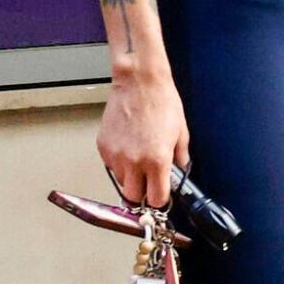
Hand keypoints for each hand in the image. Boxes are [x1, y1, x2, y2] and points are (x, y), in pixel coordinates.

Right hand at [97, 74, 188, 212]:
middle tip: (149, 183)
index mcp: (157, 160)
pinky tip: (128, 148)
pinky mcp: (102, 147)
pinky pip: (111, 166)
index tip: (161, 195)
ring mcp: (115, 155)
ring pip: (121, 182)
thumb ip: (180, 157)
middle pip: (133, 197)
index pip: (156, 198)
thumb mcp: (181, 133)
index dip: (160, 199)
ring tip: (139, 160)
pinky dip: (119, 164)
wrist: (139, 84)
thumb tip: (178, 171)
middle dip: (143, 193)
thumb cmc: (162, 102)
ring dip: (130, 178)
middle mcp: (134, 161)